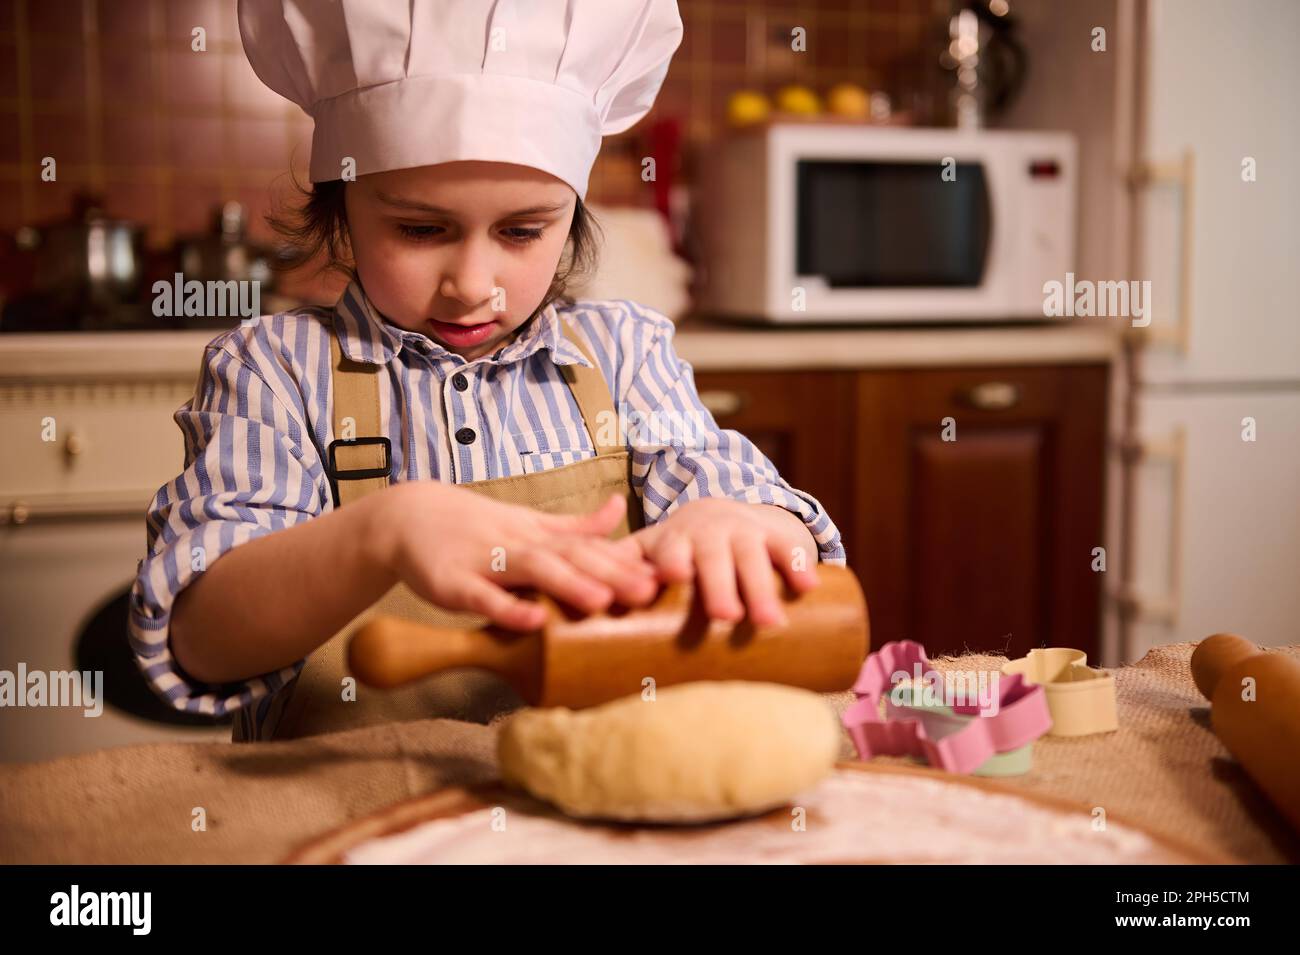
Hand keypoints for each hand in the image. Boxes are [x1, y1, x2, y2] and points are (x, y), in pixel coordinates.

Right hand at [371, 481, 659, 629]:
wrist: (407, 518)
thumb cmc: (476, 527)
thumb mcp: (528, 523)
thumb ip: (575, 525)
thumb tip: (621, 508)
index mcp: (541, 536)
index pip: (591, 547)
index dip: (628, 561)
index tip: (668, 575)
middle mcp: (519, 545)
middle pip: (570, 556)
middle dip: (611, 575)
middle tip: (650, 591)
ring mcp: (485, 563)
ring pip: (533, 571)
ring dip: (568, 585)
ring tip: (603, 602)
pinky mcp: (453, 584)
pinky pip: (483, 598)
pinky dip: (509, 609)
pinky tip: (535, 622)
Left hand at [614, 498, 819, 626]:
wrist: (726, 514)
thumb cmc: (678, 550)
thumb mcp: (648, 551)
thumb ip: (619, 570)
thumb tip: (573, 603)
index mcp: (674, 540)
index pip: (670, 547)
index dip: (671, 559)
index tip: (673, 575)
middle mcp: (710, 534)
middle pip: (715, 558)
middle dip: (720, 584)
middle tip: (726, 615)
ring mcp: (744, 534)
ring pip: (753, 559)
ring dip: (761, 588)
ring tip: (768, 623)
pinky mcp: (775, 539)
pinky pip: (789, 549)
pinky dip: (798, 565)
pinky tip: (808, 586)